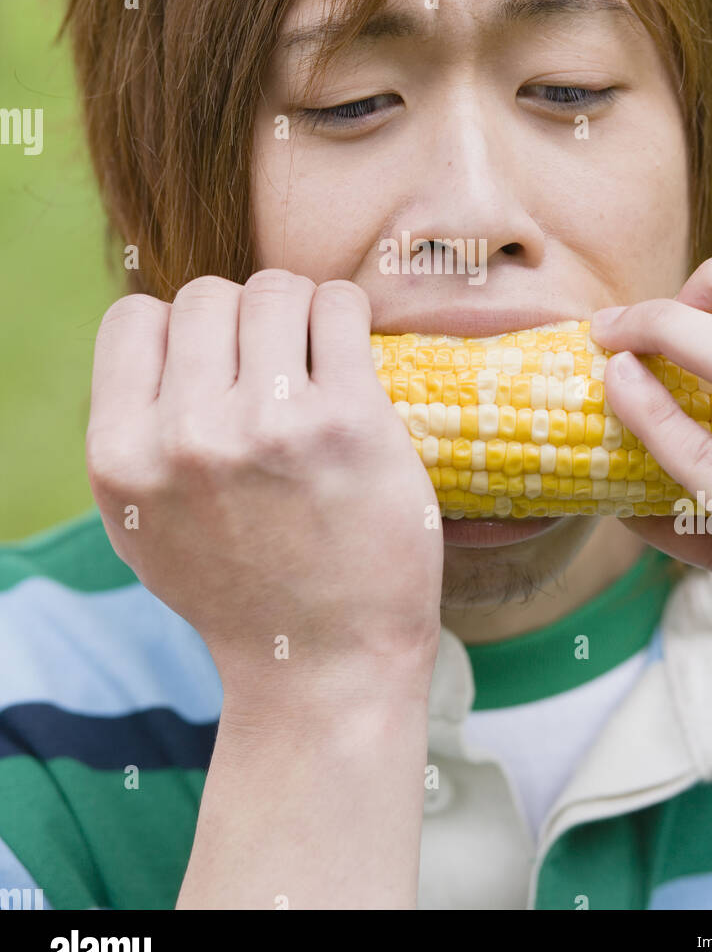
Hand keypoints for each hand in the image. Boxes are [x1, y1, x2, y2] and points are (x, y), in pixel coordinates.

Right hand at [85, 270, 442, 705]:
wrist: (323, 662)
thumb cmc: (236, 585)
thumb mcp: (141, 519)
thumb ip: (136, 427)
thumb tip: (162, 329)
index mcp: (123, 456)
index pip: (134, 318)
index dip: (176, 333)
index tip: (213, 368)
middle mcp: (187, 436)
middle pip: (206, 296)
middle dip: (240, 320)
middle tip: (273, 368)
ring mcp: (269, 424)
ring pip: (274, 289)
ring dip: (297, 312)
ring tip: (313, 360)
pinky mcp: (348, 420)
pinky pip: (339, 306)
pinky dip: (344, 317)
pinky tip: (348, 355)